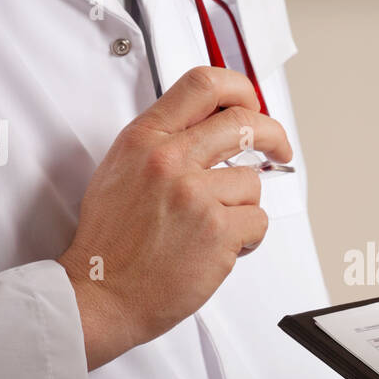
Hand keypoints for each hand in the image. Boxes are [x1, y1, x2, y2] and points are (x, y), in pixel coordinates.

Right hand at [57, 67, 291, 369]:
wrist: (100, 294)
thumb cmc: (109, 244)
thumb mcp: (119, 172)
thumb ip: (160, 145)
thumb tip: (204, 131)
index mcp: (144, 140)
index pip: (202, 85)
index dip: (239, 88)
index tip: (251, 103)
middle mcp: (170, 160)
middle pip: (244, 123)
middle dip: (272, 135)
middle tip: (279, 147)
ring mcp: (196, 195)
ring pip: (252, 184)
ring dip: (242, 208)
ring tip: (211, 229)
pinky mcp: (218, 230)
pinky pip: (257, 222)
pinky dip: (246, 238)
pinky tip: (216, 248)